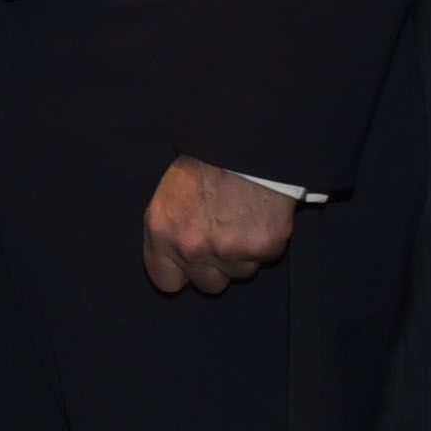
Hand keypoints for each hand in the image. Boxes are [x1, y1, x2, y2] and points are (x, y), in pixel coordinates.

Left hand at [142, 156, 296, 295]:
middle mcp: (191, 248)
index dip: (182, 274)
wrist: (246, 146)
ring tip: (244, 221)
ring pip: (241, 272)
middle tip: (225, 240)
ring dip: (244, 254)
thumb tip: (175, 255)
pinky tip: (262, 216)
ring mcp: (228, 251)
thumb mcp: (169, 196)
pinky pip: (267, 256)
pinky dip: (267, 241)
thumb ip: (171, 231)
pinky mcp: (263, 248)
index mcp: (162, 234)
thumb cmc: (206, 165)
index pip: (166, 281)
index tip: (192, 265)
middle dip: (218, 268)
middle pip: (208, 285)